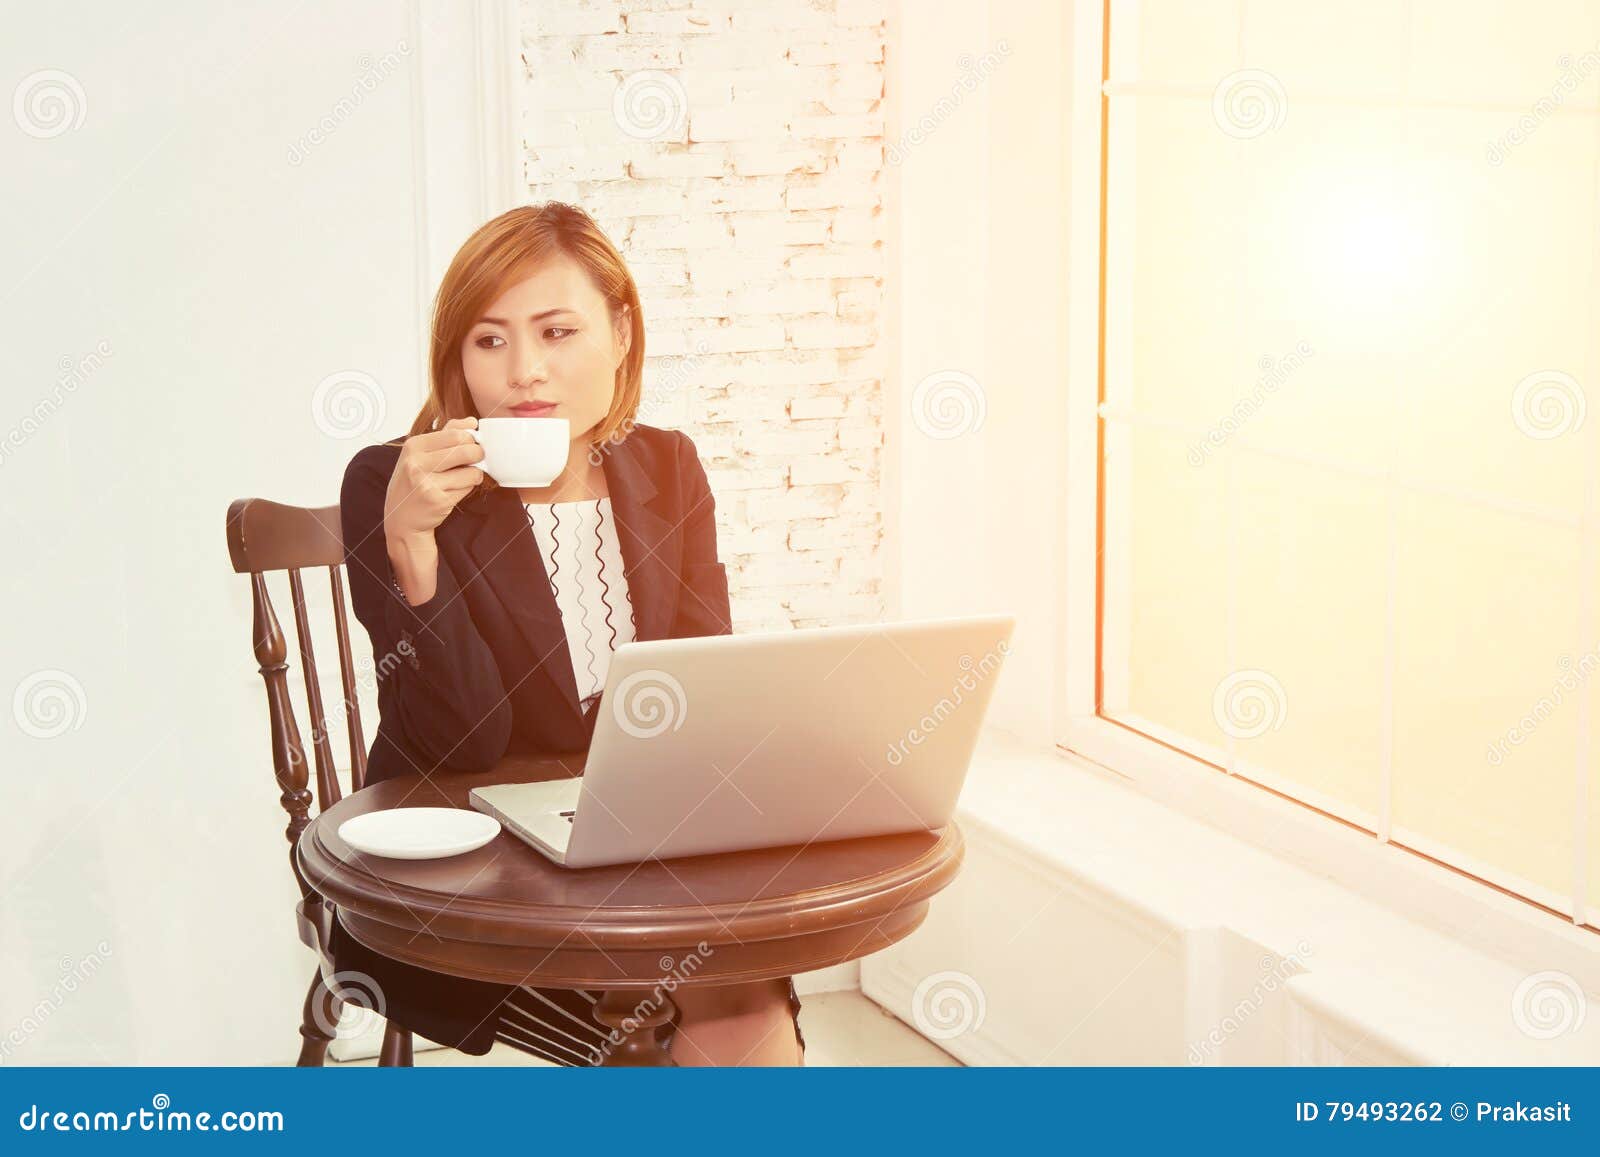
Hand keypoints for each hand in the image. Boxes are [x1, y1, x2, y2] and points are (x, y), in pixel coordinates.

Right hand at [382, 417, 485, 544]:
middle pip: (466, 450)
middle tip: (478, 458)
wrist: (401, 519)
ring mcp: (427, 483)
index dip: (471, 439)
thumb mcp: (420, 454)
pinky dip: (468, 488)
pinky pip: (468, 488)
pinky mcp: (439, 501)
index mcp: (413, 446)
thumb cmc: (413, 482)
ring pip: (471, 472)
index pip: (456, 434)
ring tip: (463, 477)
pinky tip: (454, 490)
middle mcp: (417, 463)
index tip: (472, 444)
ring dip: (475, 474)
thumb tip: (472, 422)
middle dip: (479, 454)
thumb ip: (446, 434)